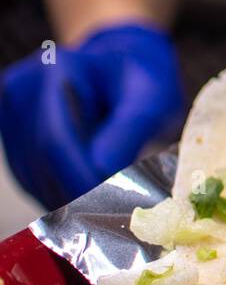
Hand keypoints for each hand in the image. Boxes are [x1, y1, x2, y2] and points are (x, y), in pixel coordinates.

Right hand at [1, 23, 184, 207]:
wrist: (125, 70)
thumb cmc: (144, 83)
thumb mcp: (152, 100)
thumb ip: (129, 130)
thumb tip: (101, 168)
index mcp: (57, 69)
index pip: (58, 139)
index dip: (82, 179)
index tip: (114, 205)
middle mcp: (23, 87)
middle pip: (42, 160)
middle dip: (78, 194)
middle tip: (116, 214)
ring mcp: (12, 112)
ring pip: (33, 174)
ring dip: (68, 199)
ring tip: (109, 206)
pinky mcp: (13, 136)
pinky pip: (32, 177)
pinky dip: (60, 194)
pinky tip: (89, 198)